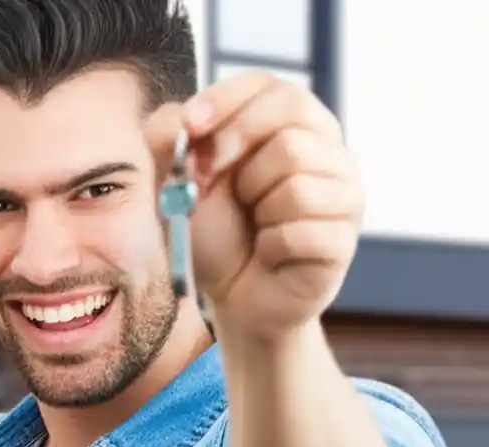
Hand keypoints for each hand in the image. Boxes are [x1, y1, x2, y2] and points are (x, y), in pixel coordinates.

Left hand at [147, 71, 362, 342]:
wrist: (229, 294)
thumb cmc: (211, 230)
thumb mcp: (175, 180)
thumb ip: (167, 138)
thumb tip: (183, 117)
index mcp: (289, 124)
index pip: (271, 85)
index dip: (227, 101)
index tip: (192, 126)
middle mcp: (327, 149)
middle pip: (290, 120)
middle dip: (236, 151)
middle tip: (210, 183)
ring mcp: (344, 192)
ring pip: (297, 177)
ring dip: (256, 207)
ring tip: (255, 223)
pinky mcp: (345, 238)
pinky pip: (300, 229)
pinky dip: (270, 246)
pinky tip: (271, 253)